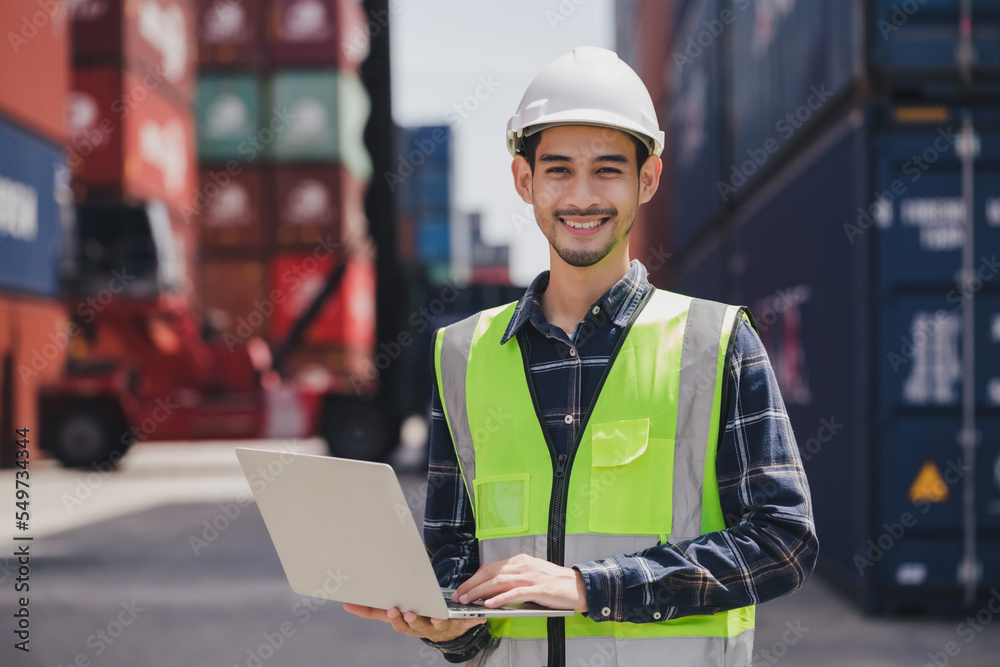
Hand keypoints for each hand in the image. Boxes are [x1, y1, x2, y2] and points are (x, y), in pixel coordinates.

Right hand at [342, 603, 485, 642]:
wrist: (448, 627)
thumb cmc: (419, 614)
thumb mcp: (399, 608)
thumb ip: (373, 609)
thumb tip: (345, 604)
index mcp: (403, 621)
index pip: (387, 618)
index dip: (381, 615)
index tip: (382, 608)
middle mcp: (418, 627)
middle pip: (409, 626)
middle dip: (405, 619)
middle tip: (403, 610)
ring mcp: (436, 629)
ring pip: (432, 626)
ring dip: (433, 620)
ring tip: (434, 614)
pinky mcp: (455, 627)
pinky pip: (462, 624)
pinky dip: (471, 621)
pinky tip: (479, 618)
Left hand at [452, 554, 587, 612]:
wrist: (578, 586)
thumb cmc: (554, 583)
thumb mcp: (531, 575)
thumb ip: (513, 579)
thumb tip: (491, 591)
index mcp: (520, 561)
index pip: (490, 567)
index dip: (473, 578)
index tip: (462, 589)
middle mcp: (523, 566)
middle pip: (490, 573)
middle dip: (471, 585)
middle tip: (458, 596)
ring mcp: (530, 576)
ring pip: (498, 582)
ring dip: (480, 592)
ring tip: (468, 601)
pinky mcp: (538, 589)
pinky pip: (515, 593)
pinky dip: (500, 599)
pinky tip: (490, 604)